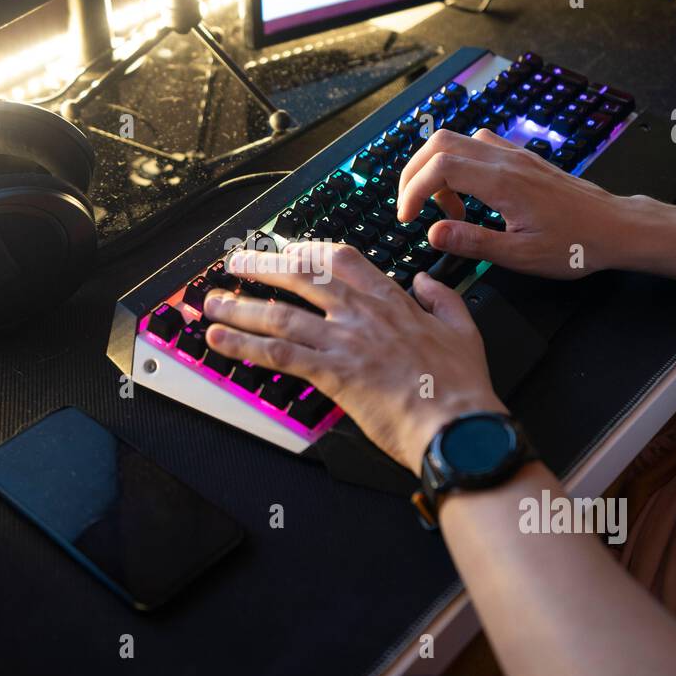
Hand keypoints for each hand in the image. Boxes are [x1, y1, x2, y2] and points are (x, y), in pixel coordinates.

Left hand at [202, 243, 504, 475]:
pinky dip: (244, 346)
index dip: (308, 251)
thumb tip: (425, 281)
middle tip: (235, 263)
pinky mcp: (332, 373)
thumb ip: (441, 298)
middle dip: (262, 266)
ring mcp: (345, 341)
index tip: (288, 250)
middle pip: (301, 276)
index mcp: (393, 301)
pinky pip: (278, 354)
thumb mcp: (463, 328)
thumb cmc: (462, 386)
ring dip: (240, 307)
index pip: (342, 260)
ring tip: (212, 302)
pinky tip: (219, 341)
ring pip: (280, 315)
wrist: (458, 425)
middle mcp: (363, 314)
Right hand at [396, 128, 638, 279]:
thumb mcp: (521, 255)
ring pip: (458, 141)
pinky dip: (459, 167)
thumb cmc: (576, 244)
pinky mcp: (522, 159)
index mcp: (503, 183)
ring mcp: (515, 155)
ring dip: (437, 170)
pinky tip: (470, 198)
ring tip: (447, 210)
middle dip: (415, 172)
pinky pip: (478, 147)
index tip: (407, 217)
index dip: (413, 190)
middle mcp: (506, 161)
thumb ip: (473, 242)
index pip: (440, 167)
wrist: (616, 228)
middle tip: (410, 206)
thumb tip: (434, 233)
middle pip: (440, 143)